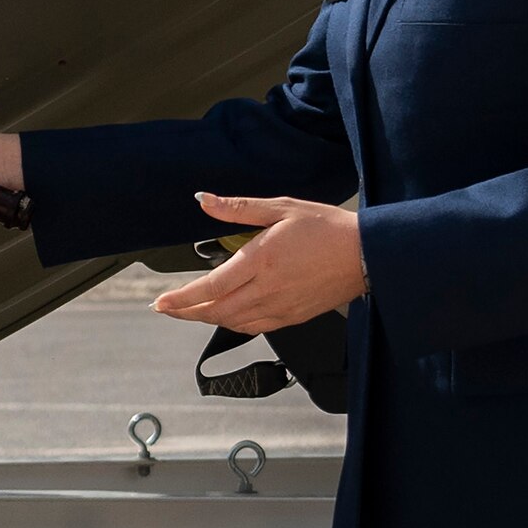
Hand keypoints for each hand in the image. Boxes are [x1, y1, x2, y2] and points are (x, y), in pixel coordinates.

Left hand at [151, 192, 365, 332]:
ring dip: (206, 319)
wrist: (366, 254)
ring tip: (188, 312)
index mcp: (261, 260)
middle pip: (216, 311)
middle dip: (185, 312)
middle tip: (164, 308)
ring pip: (233, 322)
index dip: (182, 298)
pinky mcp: (293, 317)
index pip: (211, 287)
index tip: (160, 301)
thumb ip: (237, 208)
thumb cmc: (325, 227)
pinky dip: (232, 324)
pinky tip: (225, 316)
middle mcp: (267, 289)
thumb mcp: (280, 207)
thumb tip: (204, 200)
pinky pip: (254, 327)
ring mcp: (281, 307)